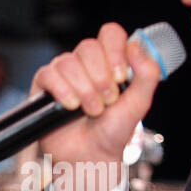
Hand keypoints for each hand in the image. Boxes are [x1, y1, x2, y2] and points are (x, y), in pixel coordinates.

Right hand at [31, 22, 162, 190]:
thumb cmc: (113, 131)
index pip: (110, 34)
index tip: (120, 78)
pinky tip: (70, 107)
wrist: (90, 156)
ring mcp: (63, 74)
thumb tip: (135, 44)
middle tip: (107, 101)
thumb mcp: (140, 102)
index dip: (115, 51)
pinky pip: (48, 74)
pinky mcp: (43, 87)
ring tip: (90, 110)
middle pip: (88, 47)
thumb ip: (147, 72)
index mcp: (109, 61)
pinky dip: (62, 91)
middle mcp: (85, 64)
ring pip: (68, 62)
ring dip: (84, 90)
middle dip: (100, 78)